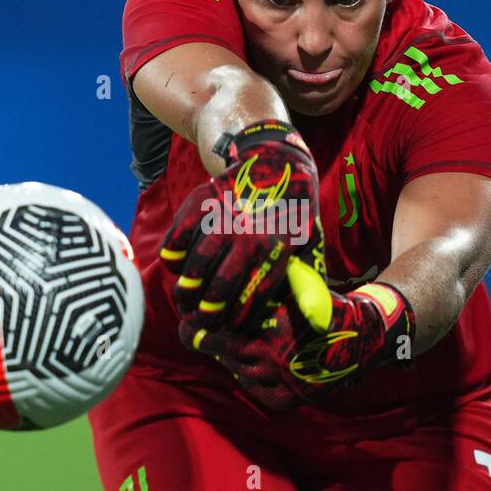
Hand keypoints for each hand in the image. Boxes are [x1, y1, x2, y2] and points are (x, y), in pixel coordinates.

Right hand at [161, 119, 324, 329]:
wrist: (274, 163)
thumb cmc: (292, 215)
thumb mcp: (309, 246)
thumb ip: (308, 284)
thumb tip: (318, 323)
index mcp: (277, 251)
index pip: (250, 299)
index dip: (232, 320)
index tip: (221, 327)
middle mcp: (249, 235)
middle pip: (218, 289)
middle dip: (204, 312)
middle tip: (196, 318)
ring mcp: (223, 217)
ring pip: (195, 266)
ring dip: (185, 289)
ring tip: (184, 298)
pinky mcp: (202, 202)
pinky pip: (177, 238)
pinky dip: (172, 255)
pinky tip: (176, 264)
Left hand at [180, 258, 415, 410]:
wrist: (358, 341)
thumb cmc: (321, 304)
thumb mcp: (294, 285)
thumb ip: (262, 280)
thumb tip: (223, 269)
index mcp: (270, 330)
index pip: (216, 334)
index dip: (197, 327)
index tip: (188, 320)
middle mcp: (270, 360)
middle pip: (221, 354)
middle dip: (206, 340)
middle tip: (193, 330)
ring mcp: (276, 384)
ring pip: (235, 370)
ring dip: (229, 356)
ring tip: (227, 341)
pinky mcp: (282, 402)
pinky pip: (252, 386)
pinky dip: (247, 373)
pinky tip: (251, 360)